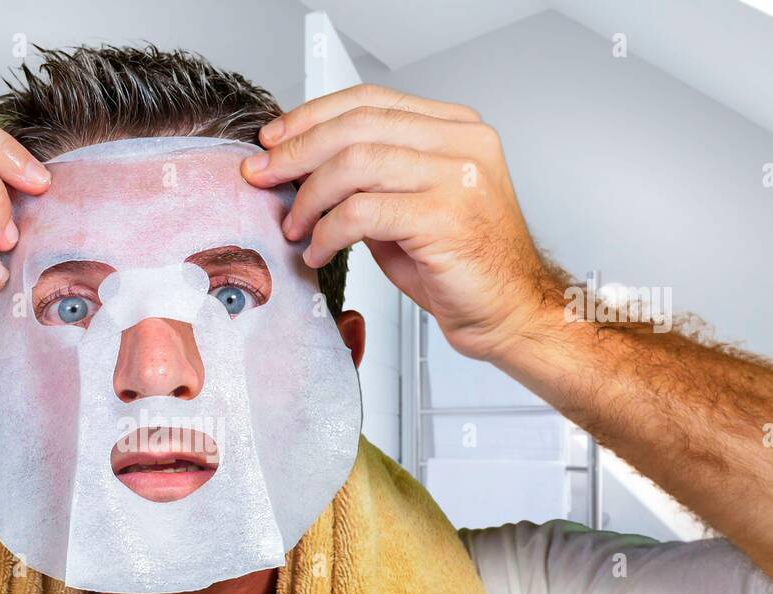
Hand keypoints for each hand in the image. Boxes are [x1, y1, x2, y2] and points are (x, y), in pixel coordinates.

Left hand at [242, 85, 557, 360]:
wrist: (510, 312)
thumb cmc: (461, 266)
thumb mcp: (410, 207)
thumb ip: (370, 179)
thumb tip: (302, 167)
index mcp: (456, 130)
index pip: (371, 102)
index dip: (312, 116)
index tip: (273, 138)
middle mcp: (461, 144)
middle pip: (357, 126)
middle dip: (297, 151)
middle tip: (262, 175)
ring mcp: (457, 177)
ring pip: (355, 163)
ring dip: (310, 197)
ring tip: (294, 225)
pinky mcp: (444, 217)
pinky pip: (362, 212)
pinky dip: (328, 232)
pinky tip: (318, 250)